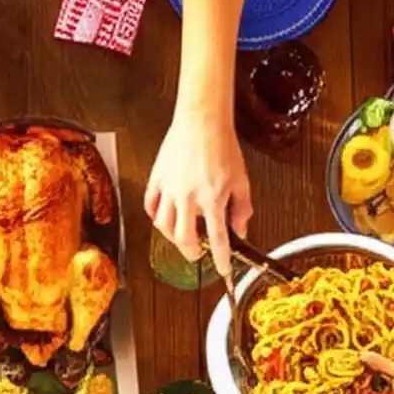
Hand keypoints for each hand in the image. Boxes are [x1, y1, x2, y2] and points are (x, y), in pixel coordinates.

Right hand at [144, 117, 252, 276]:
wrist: (202, 121)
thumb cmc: (222, 146)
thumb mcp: (242, 180)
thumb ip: (243, 209)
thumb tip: (240, 230)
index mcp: (213, 199)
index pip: (218, 240)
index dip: (220, 260)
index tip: (222, 271)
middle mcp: (189, 198)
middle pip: (184, 239)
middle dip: (191, 252)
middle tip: (196, 254)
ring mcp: (170, 189)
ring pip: (163, 226)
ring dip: (172, 236)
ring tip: (180, 234)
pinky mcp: (157, 179)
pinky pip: (150, 205)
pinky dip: (155, 215)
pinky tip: (164, 215)